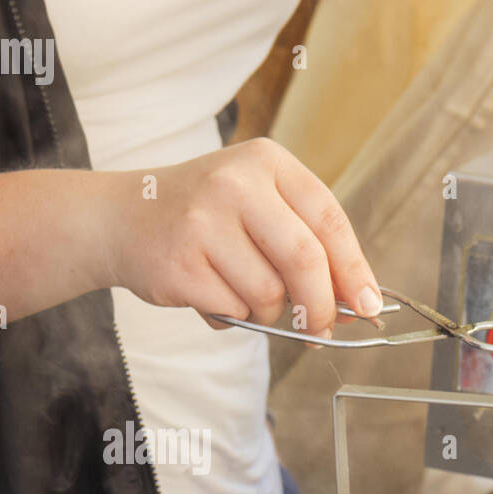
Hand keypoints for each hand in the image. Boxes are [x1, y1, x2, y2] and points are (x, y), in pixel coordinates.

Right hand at [102, 138, 380, 338]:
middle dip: (322, 307)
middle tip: (321, 331)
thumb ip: (311, 249)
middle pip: (305, 260)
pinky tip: (210, 293)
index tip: (370, 307)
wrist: (122, 218)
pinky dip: (232, 316)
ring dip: (267, 311)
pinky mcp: (179, 260)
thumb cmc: (209, 220)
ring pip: (269, 293)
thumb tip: (360, 306)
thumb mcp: (262, 211)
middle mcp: (235, 182)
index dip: (355, 271)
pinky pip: (233, 310)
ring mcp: (203, 220)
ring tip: (240, 290)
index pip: (329, 221)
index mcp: (268, 162)